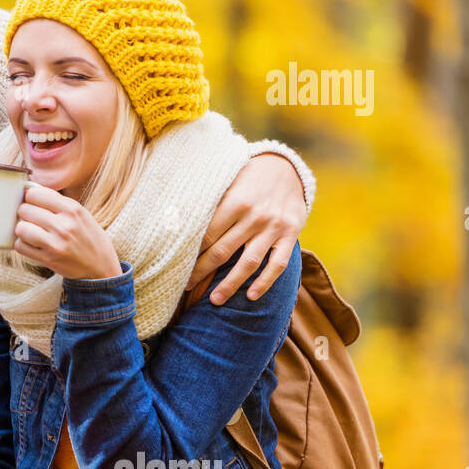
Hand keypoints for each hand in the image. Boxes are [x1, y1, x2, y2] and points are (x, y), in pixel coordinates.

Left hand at [12, 181, 121, 280]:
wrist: (101, 267)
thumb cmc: (88, 237)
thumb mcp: (81, 214)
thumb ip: (58, 203)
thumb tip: (28, 191)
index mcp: (73, 209)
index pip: (35, 193)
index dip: (30, 198)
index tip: (33, 203)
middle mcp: (64, 225)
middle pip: (25, 210)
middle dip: (25, 214)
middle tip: (32, 220)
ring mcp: (56, 243)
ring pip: (21, 228)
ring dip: (22, 230)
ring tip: (31, 232)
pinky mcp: (48, 259)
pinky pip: (20, 246)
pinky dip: (22, 244)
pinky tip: (32, 244)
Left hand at [187, 153, 305, 304]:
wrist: (287, 168)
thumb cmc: (247, 178)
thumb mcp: (227, 183)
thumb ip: (211, 204)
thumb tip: (177, 223)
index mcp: (235, 202)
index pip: (207, 235)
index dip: (192, 254)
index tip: (179, 268)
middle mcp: (254, 216)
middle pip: (223, 251)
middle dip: (202, 272)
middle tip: (186, 288)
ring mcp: (274, 227)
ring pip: (249, 262)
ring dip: (231, 284)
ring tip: (215, 300)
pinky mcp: (291, 234)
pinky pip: (278, 264)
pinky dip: (265, 282)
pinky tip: (251, 296)